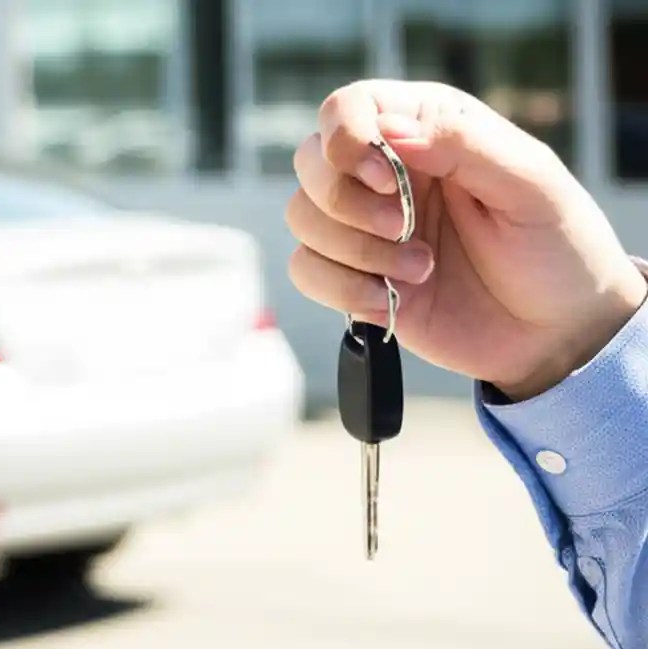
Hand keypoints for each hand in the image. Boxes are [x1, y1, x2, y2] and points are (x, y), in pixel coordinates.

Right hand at [286, 80, 647, 400]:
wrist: (556, 332)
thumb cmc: (556, 248)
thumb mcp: (529, 184)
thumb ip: (462, 144)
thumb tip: (389, 129)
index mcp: (425, 129)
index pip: (347, 107)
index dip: (348, 139)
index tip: (388, 179)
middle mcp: (384, 173)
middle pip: (310, 161)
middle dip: (345, 201)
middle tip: (404, 228)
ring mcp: (363, 227)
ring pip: (301, 216)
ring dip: (354, 250)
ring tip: (421, 270)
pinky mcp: (352, 277)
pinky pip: (304, 269)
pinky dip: (339, 287)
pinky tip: (388, 298)